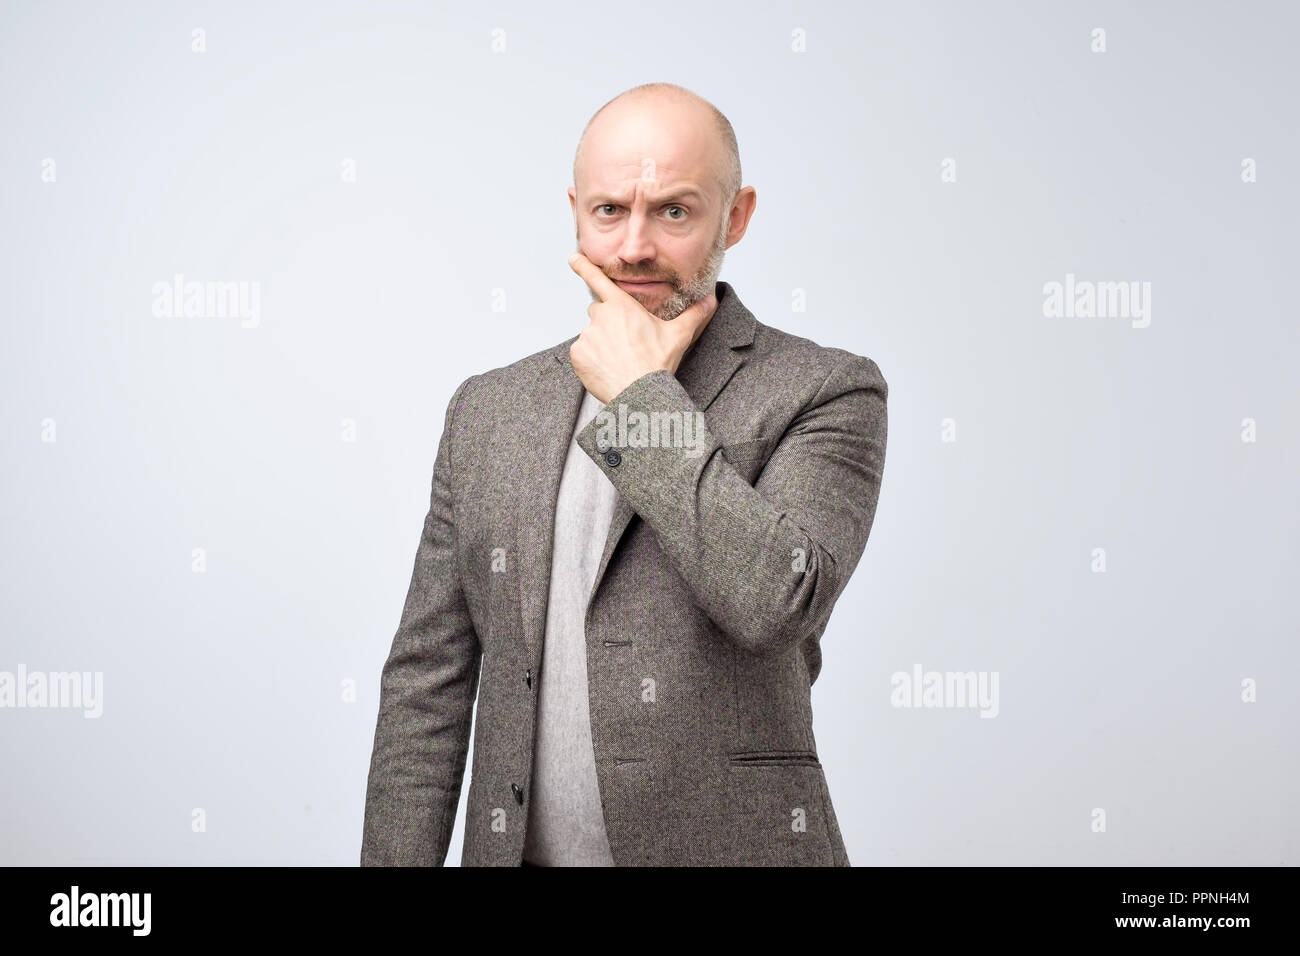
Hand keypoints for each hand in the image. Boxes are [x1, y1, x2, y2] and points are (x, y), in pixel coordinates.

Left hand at [567, 252, 716, 403]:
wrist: (639, 393)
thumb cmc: (657, 363)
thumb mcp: (678, 335)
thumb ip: (694, 314)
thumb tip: (711, 300)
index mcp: (622, 306)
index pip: (598, 279)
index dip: (584, 267)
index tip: (573, 258)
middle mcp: (600, 317)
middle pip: (599, 312)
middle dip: (609, 323)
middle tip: (627, 342)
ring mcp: (586, 336)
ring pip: (592, 334)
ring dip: (601, 343)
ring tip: (620, 360)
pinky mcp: (578, 355)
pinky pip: (582, 353)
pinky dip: (592, 359)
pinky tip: (608, 368)